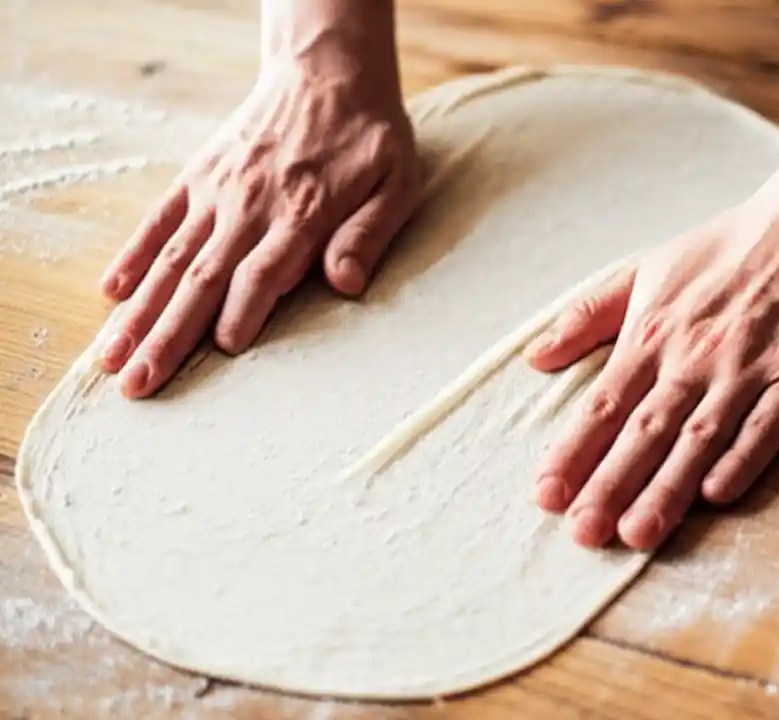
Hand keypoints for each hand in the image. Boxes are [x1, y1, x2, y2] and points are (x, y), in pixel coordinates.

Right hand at [98, 24, 423, 397]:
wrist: (328, 73)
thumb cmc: (370, 138)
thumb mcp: (395, 183)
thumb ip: (370, 234)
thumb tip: (347, 283)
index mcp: (301, 215)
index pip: (263, 273)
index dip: (243, 312)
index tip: (223, 350)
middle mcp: (250, 207)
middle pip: (204, 280)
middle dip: (170, 335)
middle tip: (141, 383)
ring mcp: (218, 192)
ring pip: (173, 260)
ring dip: (141, 310)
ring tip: (114, 356)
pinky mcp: (199, 176)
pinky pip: (160, 220)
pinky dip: (135, 255)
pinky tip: (113, 293)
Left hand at [525, 195, 778, 549]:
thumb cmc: (728, 251)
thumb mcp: (648, 268)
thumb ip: (589, 314)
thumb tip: (535, 356)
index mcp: (655, 333)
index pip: (605, 403)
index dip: (574, 452)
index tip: (546, 496)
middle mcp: (695, 356)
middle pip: (646, 430)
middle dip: (611, 484)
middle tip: (583, 534)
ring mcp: (748, 368)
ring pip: (701, 437)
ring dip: (668, 487)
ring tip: (639, 533)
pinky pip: (767, 426)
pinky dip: (742, 459)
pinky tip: (718, 495)